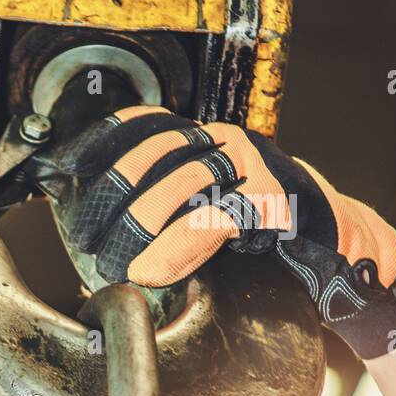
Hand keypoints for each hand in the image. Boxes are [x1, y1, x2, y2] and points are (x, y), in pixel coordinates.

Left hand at [36, 105, 395, 358]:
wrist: (328, 246)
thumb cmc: (252, 228)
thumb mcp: (196, 205)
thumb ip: (153, 203)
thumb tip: (88, 218)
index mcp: (202, 137)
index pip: (144, 125)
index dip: (101, 143)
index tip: (66, 168)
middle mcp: (225, 141)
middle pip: (154, 154)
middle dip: (112, 200)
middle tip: (89, 240)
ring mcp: (252, 166)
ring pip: (181, 184)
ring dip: (140, 229)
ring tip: (121, 263)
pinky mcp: (272, 200)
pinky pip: (213, 219)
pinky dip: (175, 248)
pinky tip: (153, 270)